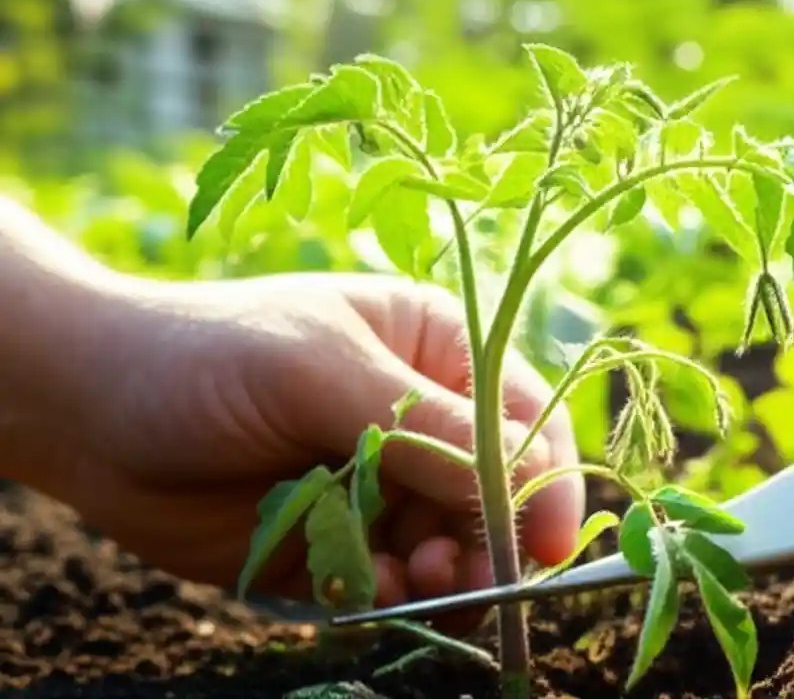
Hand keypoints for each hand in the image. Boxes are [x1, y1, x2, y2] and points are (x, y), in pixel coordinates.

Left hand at [20, 269, 582, 612]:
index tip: (548, 542)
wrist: (92, 413)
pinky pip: (394, 584)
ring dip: (445, 574)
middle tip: (459, 572)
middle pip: (499, 495)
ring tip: (410, 581)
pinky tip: (361, 586)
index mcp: (437, 352)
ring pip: (453, 548)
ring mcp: (385, 485)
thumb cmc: (211, 355)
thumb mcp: (320, 370)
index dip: (547, 480)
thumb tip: (527, 483)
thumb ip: (423, 426)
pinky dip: (390, 594)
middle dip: (491, 538)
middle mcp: (423, 421)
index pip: (524, 418)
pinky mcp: (342, 543)